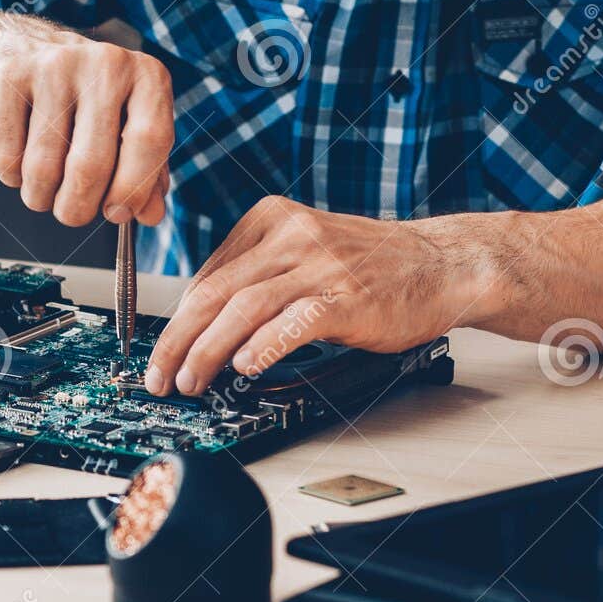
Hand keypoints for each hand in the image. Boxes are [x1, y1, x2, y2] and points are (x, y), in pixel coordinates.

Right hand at [0, 17, 172, 226]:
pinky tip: (19, 162)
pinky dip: (12, 176)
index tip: (116, 214)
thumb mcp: (126, 127)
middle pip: (90, 166)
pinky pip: (7, 157)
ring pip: (43, 168)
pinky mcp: (8, 77)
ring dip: (40, 197)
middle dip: (77, 208)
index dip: (132, 189)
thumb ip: (146, 173)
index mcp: (147, 76)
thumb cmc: (86, 101)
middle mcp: (105, 63)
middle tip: (71, 214)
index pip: (149, 140)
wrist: (22, 51)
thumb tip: (150, 215)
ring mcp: (54, 66)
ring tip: (42, 190)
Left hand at [144, 196, 501, 395]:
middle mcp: (290, 236)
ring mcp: (319, 265)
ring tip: (190, 381)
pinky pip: (292, 322)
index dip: (176, 320)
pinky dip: (263, 346)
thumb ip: (259, 276)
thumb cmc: (374, 266)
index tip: (162, 351)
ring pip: (242, 308)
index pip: (206, 274)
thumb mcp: (305, 251)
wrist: (443, 264)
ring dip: (207, 351)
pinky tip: (244, 367)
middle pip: (214, 291)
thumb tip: (204, 325)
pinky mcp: (346, 297)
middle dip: (176, 339)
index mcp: (271, 220)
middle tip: (159, 375)